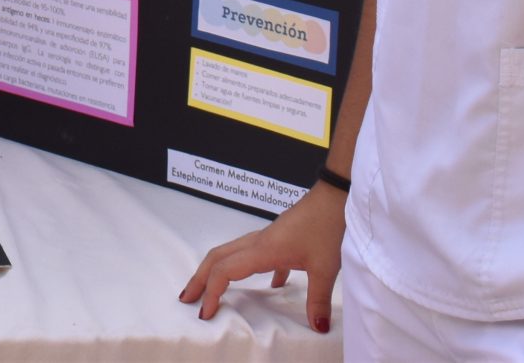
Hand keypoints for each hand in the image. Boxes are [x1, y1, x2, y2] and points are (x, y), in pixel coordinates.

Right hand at [178, 182, 345, 333]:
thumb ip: (318, 299)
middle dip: (199, 278)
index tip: (205, 312)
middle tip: (187, 298)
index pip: (225, 270)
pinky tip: (271, 284)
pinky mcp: (280, 237)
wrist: (337, 196)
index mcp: (263, 250)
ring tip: (211, 290)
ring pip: (232, 254)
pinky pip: (255, 254)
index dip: (211, 291)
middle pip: (217, 258)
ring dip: (217, 272)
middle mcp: (258, 242)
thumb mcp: (325, 268)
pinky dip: (251, 269)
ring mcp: (267, 238)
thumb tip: (317, 327)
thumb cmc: (328, 226)